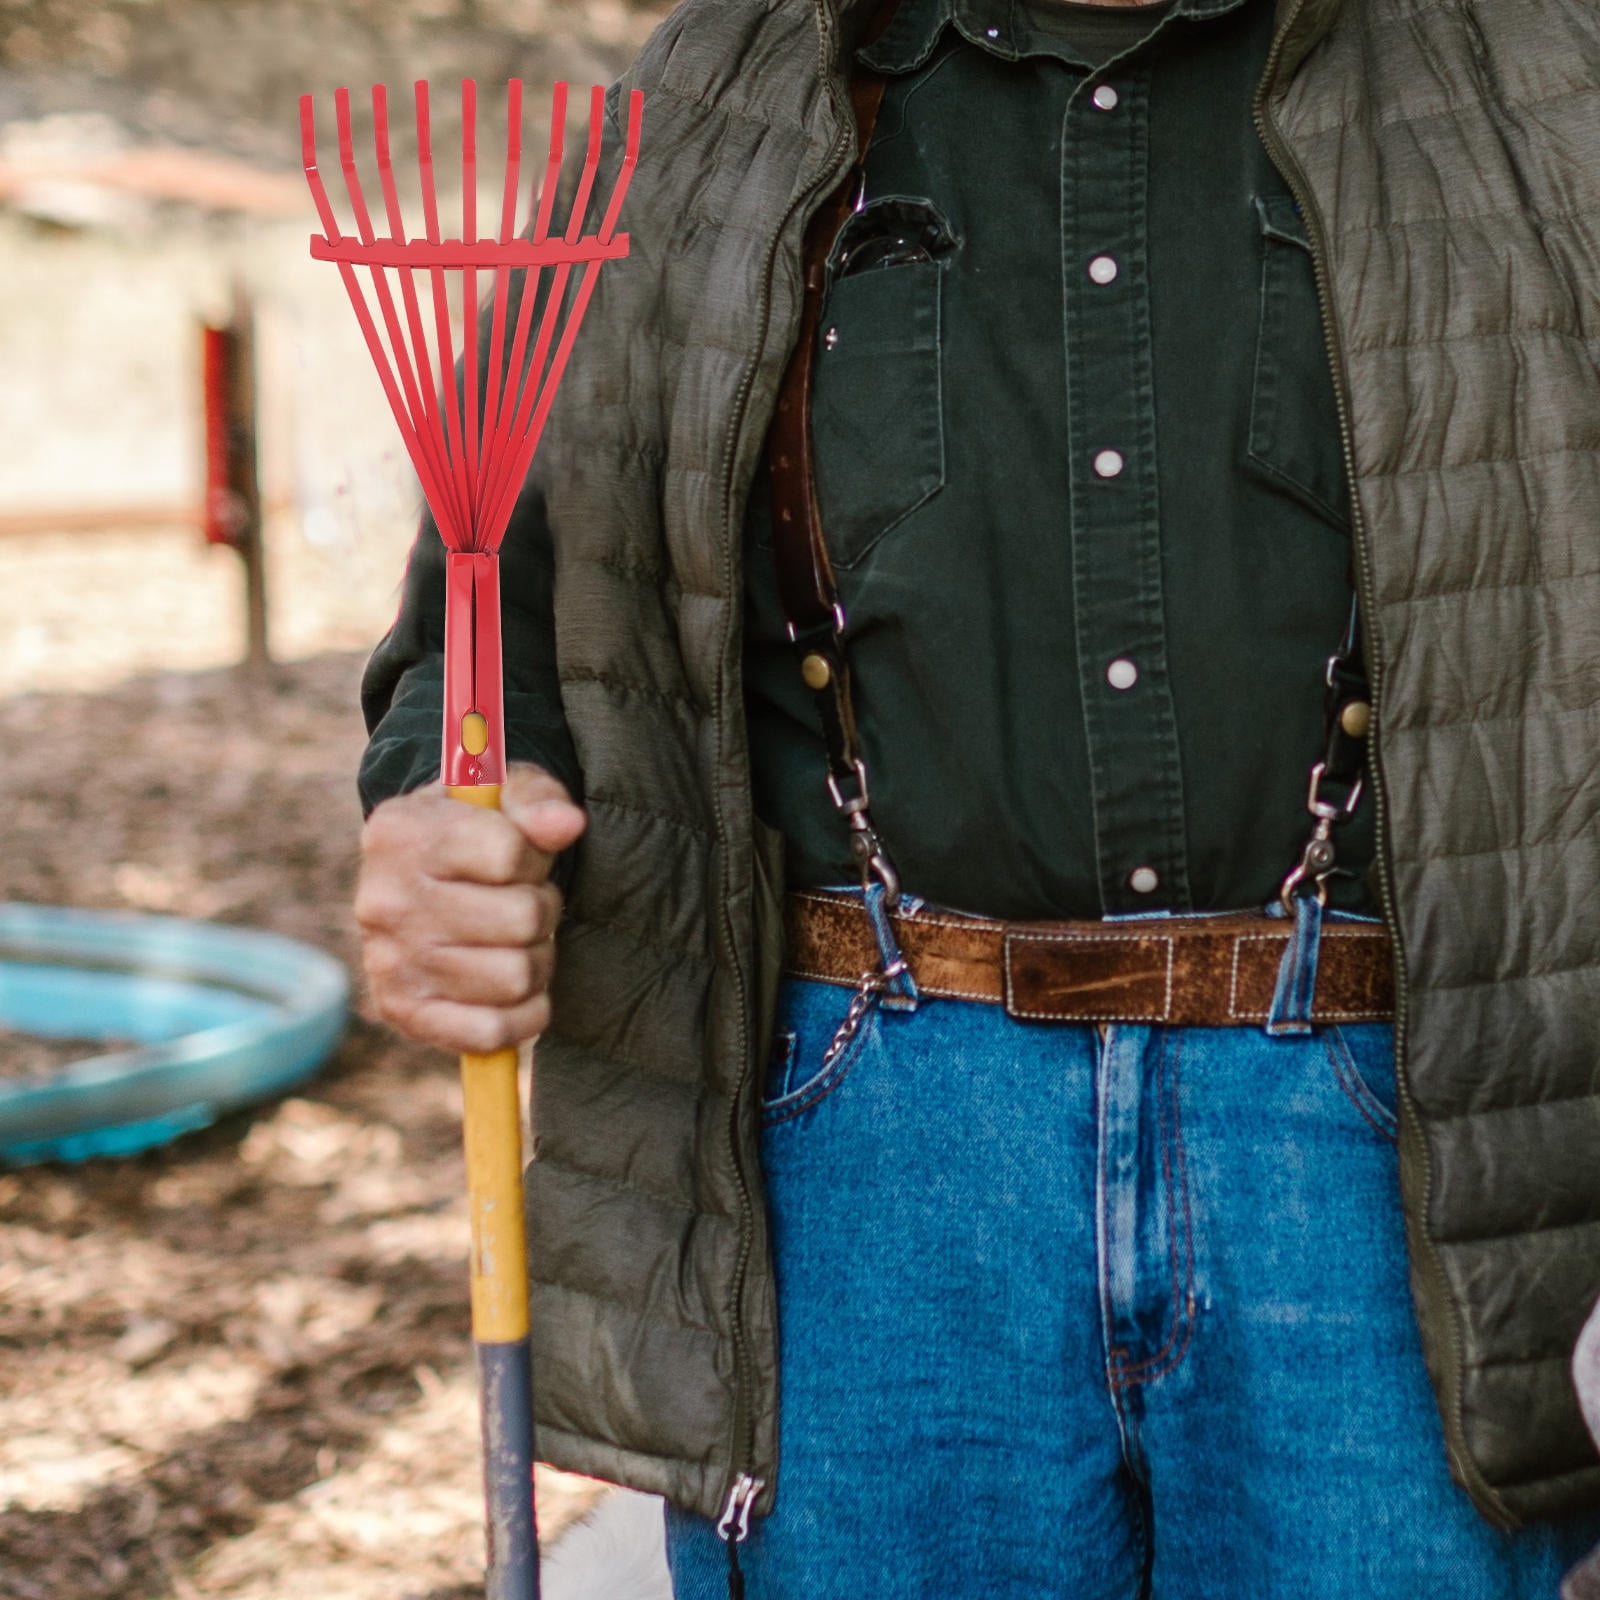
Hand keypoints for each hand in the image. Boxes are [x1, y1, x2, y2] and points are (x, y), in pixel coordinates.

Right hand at [355, 763, 586, 1053]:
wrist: (417, 875)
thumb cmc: (475, 828)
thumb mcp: (502, 793)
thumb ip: (538, 799)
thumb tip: (567, 824)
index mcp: (401, 832)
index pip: (509, 854)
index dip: (535, 857)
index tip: (522, 857)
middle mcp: (383, 899)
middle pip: (522, 920)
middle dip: (542, 910)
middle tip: (525, 903)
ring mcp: (388, 962)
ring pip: (516, 977)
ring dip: (536, 960)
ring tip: (517, 940)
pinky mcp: (402, 1012)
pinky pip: (491, 1032)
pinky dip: (523, 1014)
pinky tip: (515, 987)